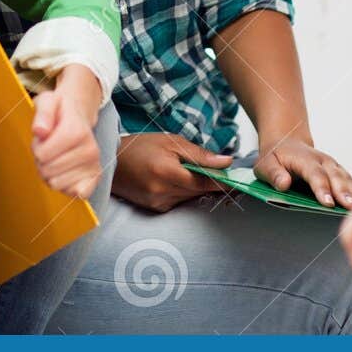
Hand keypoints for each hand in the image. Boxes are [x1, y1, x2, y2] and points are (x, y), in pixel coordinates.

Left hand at [31, 67, 103, 198]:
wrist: (78, 115)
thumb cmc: (60, 110)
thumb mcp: (47, 101)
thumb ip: (42, 113)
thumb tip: (40, 131)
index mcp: (77, 131)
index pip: (41, 155)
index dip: (36, 147)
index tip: (43, 137)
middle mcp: (90, 150)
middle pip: (47, 171)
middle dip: (41, 161)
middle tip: (49, 148)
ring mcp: (94, 165)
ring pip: (56, 184)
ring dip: (50, 173)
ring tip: (57, 156)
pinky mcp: (95, 178)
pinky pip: (73, 194)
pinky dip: (64, 186)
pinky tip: (66, 172)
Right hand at [110, 133, 230, 212]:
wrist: (111, 161)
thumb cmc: (141, 146)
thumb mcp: (170, 142)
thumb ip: (199, 155)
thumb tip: (227, 162)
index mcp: (166, 172)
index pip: (205, 182)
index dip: (225, 182)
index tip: (240, 180)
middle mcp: (162, 192)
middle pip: (200, 191)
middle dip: (212, 182)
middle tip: (222, 171)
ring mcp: (158, 203)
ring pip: (191, 197)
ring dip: (197, 187)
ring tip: (191, 171)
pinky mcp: (156, 209)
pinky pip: (180, 201)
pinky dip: (184, 191)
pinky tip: (177, 180)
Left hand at [254, 136, 351, 207]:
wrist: (286, 142)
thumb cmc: (275, 156)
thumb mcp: (266, 164)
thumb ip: (274, 174)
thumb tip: (283, 184)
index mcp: (304, 159)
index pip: (315, 174)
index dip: (322, 188)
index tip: (328, 203)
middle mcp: (322, 161)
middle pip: (335, 177)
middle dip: (344, 192)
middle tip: (350, 207)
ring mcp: (332, 166)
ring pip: (346, 178)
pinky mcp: (338, 172)